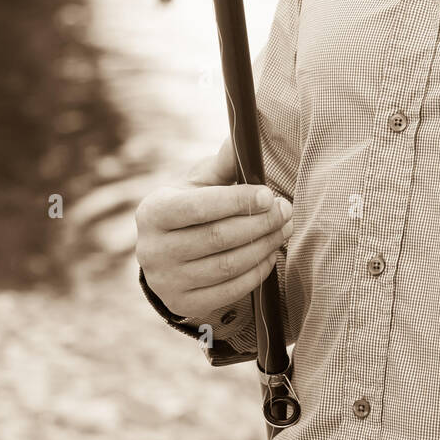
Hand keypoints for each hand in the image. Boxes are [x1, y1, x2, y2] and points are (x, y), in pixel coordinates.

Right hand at [135, 136, 293, 321]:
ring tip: (284, 229)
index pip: (199, 207)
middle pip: (218, 238)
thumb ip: (222, 163)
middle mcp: (153, 250)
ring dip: (264, 246)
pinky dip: (257, 272)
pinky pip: (230, 291)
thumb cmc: (190, 206)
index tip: (268, 195)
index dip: (238, 201)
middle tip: (286, 210)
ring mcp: (166, 281)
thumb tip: (241, 135)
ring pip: (227, 265)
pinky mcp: (184, 304)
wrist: (166, 251)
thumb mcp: (198, 182)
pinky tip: (271, 254)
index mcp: (153, 212)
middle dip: (259, 223)